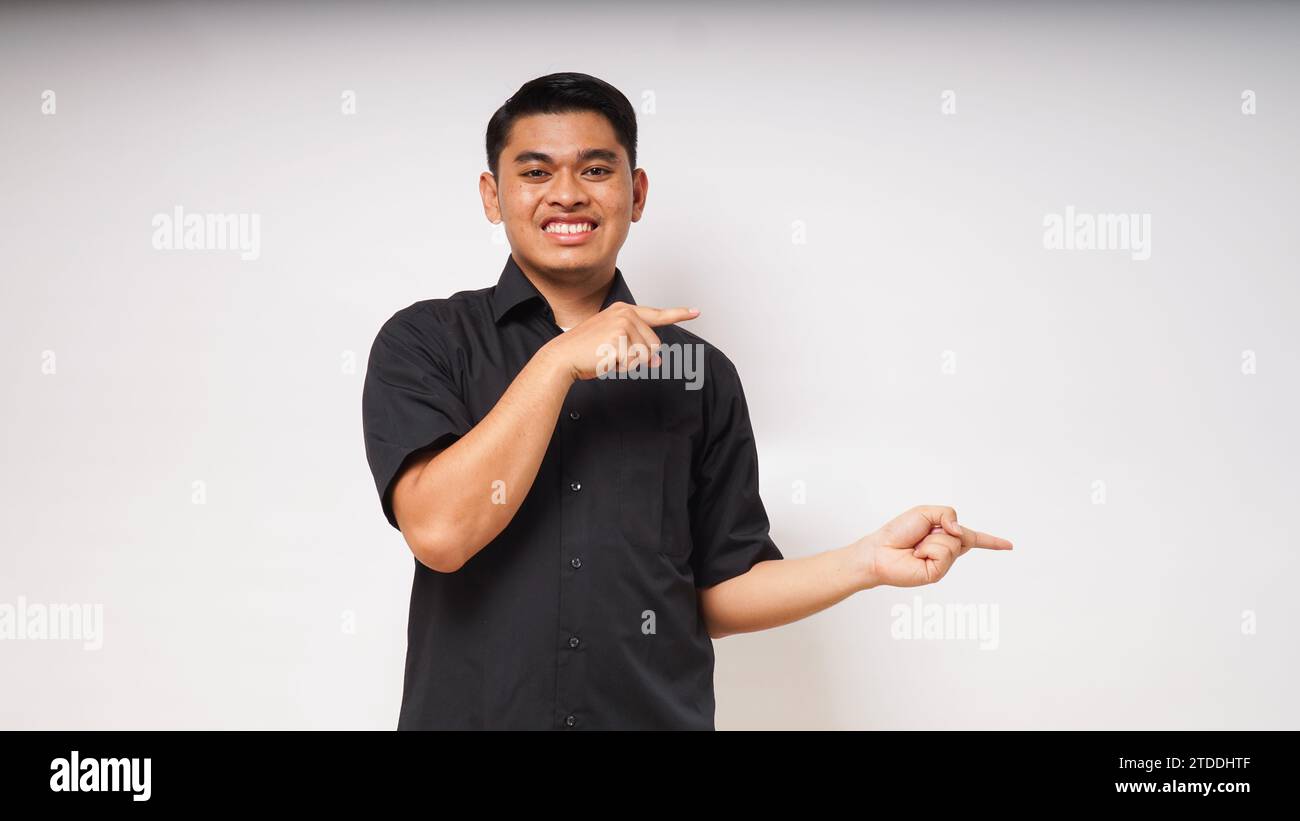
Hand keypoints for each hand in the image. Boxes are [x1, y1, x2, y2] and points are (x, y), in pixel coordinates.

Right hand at [539, 301, 699, 381]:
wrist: (563, 357)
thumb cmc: (586, 352)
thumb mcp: (615, 344)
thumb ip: (639, 347)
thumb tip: (658, 360)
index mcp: (624, 310)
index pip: (656, 314)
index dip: (678, 314)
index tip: (695, 311)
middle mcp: (626, 313)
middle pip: (654, 344)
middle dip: (640, 356)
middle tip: (614, 355)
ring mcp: (623, 324)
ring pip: (646, 354)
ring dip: (630, 362)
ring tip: (608, 356)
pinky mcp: (620, 338)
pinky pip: (635, 361)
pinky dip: (623, 367)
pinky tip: (606, 360)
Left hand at [857, 505, 1012, 587]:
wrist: (879, 550)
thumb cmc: (898, 532)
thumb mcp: (925, 511)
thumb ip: (947, 514)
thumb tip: (960, 531)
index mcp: (946, 536)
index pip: (974, 538)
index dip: (993, 542)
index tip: (1010, 545)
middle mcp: (947, 551)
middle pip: (963, 535)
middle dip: (940, 528)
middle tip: (919, 536)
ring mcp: (943, 564)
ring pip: (952, 543)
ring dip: (932, 539)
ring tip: (916, 546)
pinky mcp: (937, 573)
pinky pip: (943, 553)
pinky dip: (928, 549)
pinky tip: (916, 555)